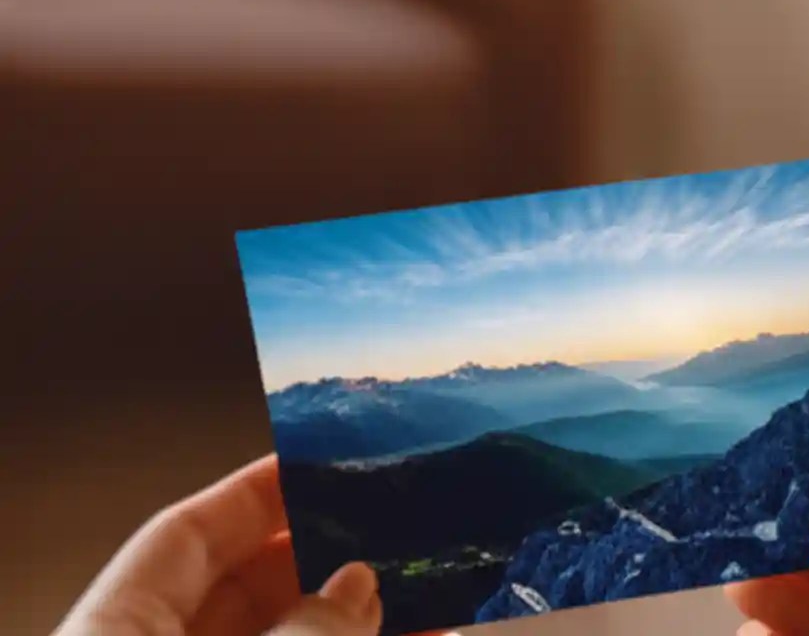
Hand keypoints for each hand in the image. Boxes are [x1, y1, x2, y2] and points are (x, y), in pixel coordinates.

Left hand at [54, 456, 384, 635]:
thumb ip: (302, 631)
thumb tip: (359, 581)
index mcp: (116, 630)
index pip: (185, 535)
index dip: (255, 492)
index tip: (319, 458)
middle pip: (245, 587)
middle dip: (323, 559)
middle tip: (391, 533)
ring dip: (355, 618)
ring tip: (423, 593)